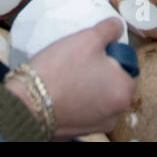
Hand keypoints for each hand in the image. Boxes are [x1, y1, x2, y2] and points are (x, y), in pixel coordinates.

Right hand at [7, 19, 135, 138]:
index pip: (128, 65)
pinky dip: (78, 98)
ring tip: (69, 72)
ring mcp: (97, 125)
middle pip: (114, 81)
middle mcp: (116, 113)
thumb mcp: (88, 38)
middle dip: (100, 68)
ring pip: (99, 94)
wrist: (28, 103)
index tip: (94, 48)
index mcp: (124, 92)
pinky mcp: (80, 130)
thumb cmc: (61, 69)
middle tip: (80, 57)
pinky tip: (63, 87)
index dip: (112, 52)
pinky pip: (85, 107)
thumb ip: (110, 28)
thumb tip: (118, 25)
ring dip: (89, 83)